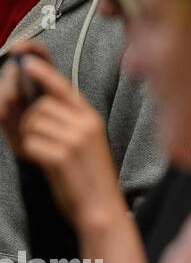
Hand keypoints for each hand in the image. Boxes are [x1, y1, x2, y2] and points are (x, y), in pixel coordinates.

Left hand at [0, 41, 128, 231]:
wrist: (100, 208)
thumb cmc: (84, 175)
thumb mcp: (79, 141)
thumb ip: (59, 118)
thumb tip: (28, 97)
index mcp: (90, 116)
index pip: (62, 84)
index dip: (41, 67)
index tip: (23, 54)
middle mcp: (86, 122)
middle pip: (38, 104)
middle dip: (22, 115)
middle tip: (18, 127)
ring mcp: (76, 138)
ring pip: (31, 122)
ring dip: (25, 137)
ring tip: (40, 153)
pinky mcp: (64, 156)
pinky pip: (30, 142)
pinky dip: (29, 152)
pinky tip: (42, 162)